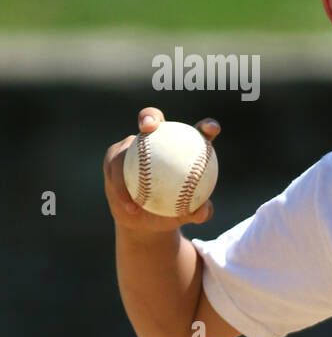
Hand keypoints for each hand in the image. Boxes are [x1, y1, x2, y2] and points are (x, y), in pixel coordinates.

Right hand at [104, 108, 220, 230]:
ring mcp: (132, 147)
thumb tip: (202, 212)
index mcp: (183, 146)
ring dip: (128, 163)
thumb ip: (200, 211)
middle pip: (152, 118)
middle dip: (150, 116)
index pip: (198, 132)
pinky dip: (122, 189)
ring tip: (135, 180)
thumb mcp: (189, 214)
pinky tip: (130, 206)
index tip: (212, 129)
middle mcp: (156, 139)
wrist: (146, 220)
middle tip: (150, 128)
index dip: (206, 125)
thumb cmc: (173, 212)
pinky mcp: (114, 159)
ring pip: (127, 148)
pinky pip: (115, 171)